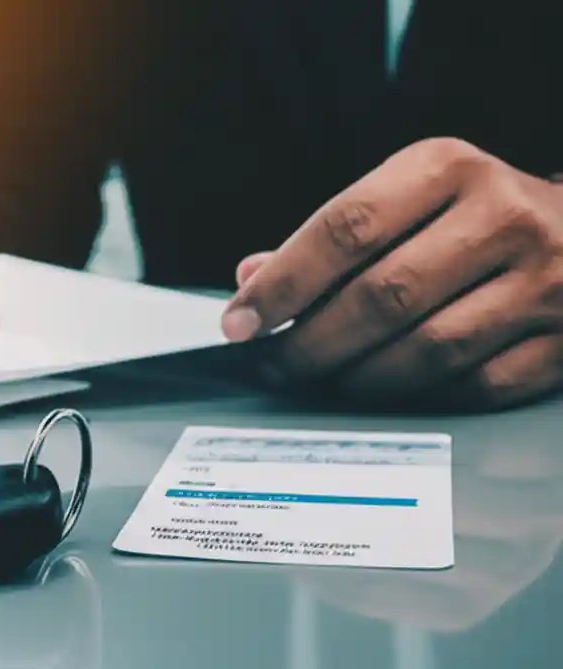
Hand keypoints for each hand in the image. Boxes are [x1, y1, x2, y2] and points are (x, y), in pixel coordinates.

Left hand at [224, 138, 562, 408]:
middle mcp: (501, 216)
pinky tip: (386, 393)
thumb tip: (250, 278)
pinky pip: (476, 385)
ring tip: (320, 381)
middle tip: (274, 365)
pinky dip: (419, 397)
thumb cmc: (474, 217)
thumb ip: (332, 238)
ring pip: (428, 348)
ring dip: (358, 376)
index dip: (282, 283)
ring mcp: (544, 280)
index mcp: (447, 168)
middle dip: (311, 342)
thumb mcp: (409, 197)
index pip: (345, 228)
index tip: (239, 322)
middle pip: (383, 295)